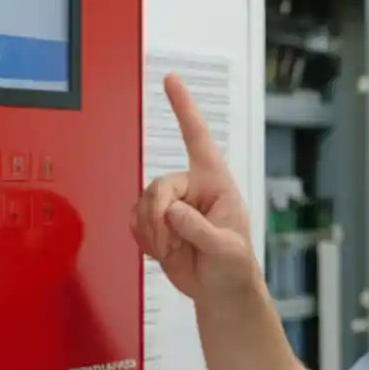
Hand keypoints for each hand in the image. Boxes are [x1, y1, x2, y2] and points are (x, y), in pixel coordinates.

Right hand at [131, 73, 256, 300]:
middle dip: (158, 218)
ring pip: (142, 204)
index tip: (170, 79)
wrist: (219, 290)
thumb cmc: (233, 265)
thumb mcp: (228, 249)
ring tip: (173, 252)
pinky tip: (163, 252)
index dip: (184, 109)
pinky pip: (134, 220)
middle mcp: (191, 186)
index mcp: (216, 182)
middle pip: (158, 186)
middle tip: (169, 245)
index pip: (198, 139)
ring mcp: (171, 204)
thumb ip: (202, 230)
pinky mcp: (155, 223)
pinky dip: (144, 239)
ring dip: (152, 233)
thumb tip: (175, 211)